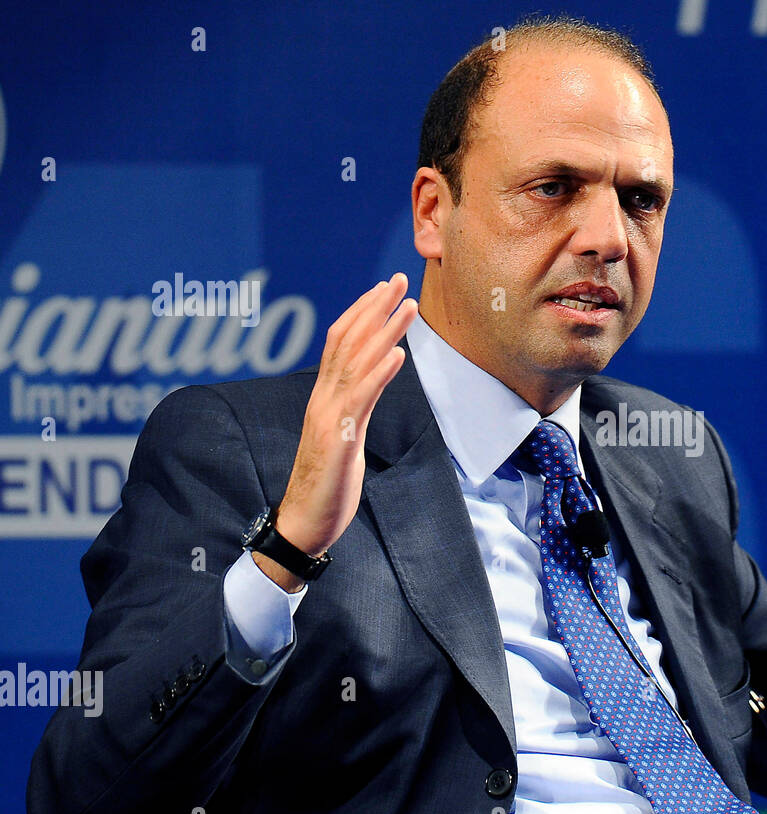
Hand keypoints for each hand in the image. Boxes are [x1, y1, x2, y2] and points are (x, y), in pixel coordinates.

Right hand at [255, 273, 417, 590]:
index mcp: (325, 398)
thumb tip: (372, 385)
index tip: (386, 289)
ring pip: (356, 364)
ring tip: (407, 306)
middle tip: (399, 279)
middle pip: (347, 342)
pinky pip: (359, 400)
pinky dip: (378, 373)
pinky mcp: (338, 440)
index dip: (363, 312)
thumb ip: (355, 410)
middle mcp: (323, 400)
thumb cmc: (327, 486)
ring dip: (384, 331)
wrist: (304, 525)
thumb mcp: (346, 438)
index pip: (341, 343)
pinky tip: (397, 354)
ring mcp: (328, 418)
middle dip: (375, 308)